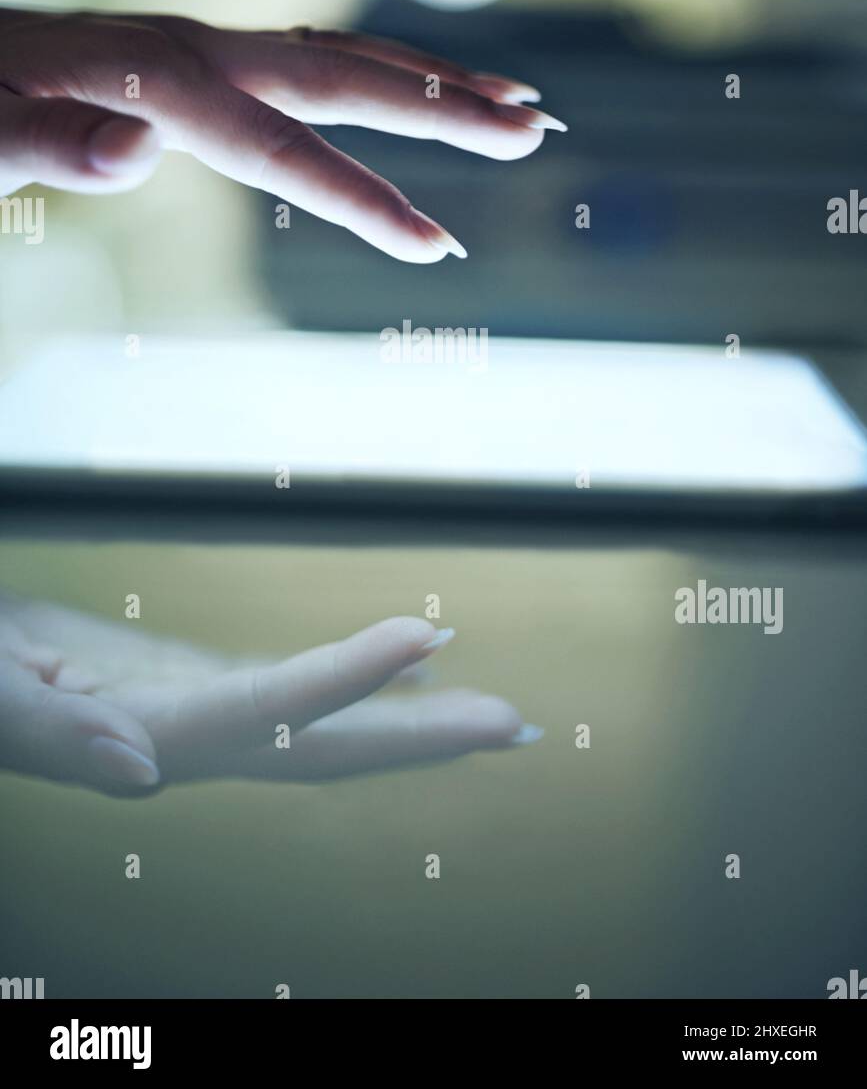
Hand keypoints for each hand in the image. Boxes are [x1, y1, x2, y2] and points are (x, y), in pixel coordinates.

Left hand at [0, 9, 564, 260]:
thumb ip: (53, 143)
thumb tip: (143, 142)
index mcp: (157, 78)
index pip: (283, 152)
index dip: (364, 200)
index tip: (440, 247)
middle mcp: (196, 49)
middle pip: (345, 77)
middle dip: (444, 108)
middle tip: (534, 129)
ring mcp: (200, 44)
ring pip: (337, 56)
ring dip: (429, 80)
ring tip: (512, 101)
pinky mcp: (196, 54)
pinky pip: (306, 58)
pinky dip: (373, 72)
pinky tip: (404, 87)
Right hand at [0, 592, 541, 794]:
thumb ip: (52, 732)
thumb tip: (140, 766)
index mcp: (141, 736)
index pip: (266, 713)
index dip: (346, 680)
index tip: (426, 632)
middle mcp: (186, 742)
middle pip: (323, 748)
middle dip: (420, 742)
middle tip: (518, 727)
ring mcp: (194, 720)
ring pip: (320, 727)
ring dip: (408, 720)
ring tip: (487, 712)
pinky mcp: (188, 691)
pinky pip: (291, 696)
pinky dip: (356, 682)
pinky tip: (406, 665)